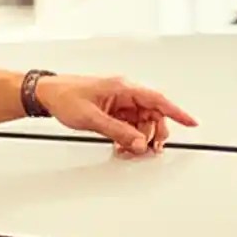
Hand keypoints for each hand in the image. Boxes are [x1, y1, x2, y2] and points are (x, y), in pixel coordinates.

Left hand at [35, 75, 197, 155]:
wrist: (45, 94)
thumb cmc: (64, 96)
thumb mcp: (92, 118)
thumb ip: (117, 132)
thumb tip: (138, 142)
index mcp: (122, 87)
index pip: (157, 99)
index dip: (176, 112)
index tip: (191, 122)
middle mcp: (123, 93)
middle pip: (152, 114)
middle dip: (153, 132)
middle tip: (150, 149)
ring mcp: (118, 101)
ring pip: (141, 121)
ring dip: (139, 137)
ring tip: (129, 149)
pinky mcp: (111, 109)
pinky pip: (128, 124)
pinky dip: (128, 136)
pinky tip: (121, 144)